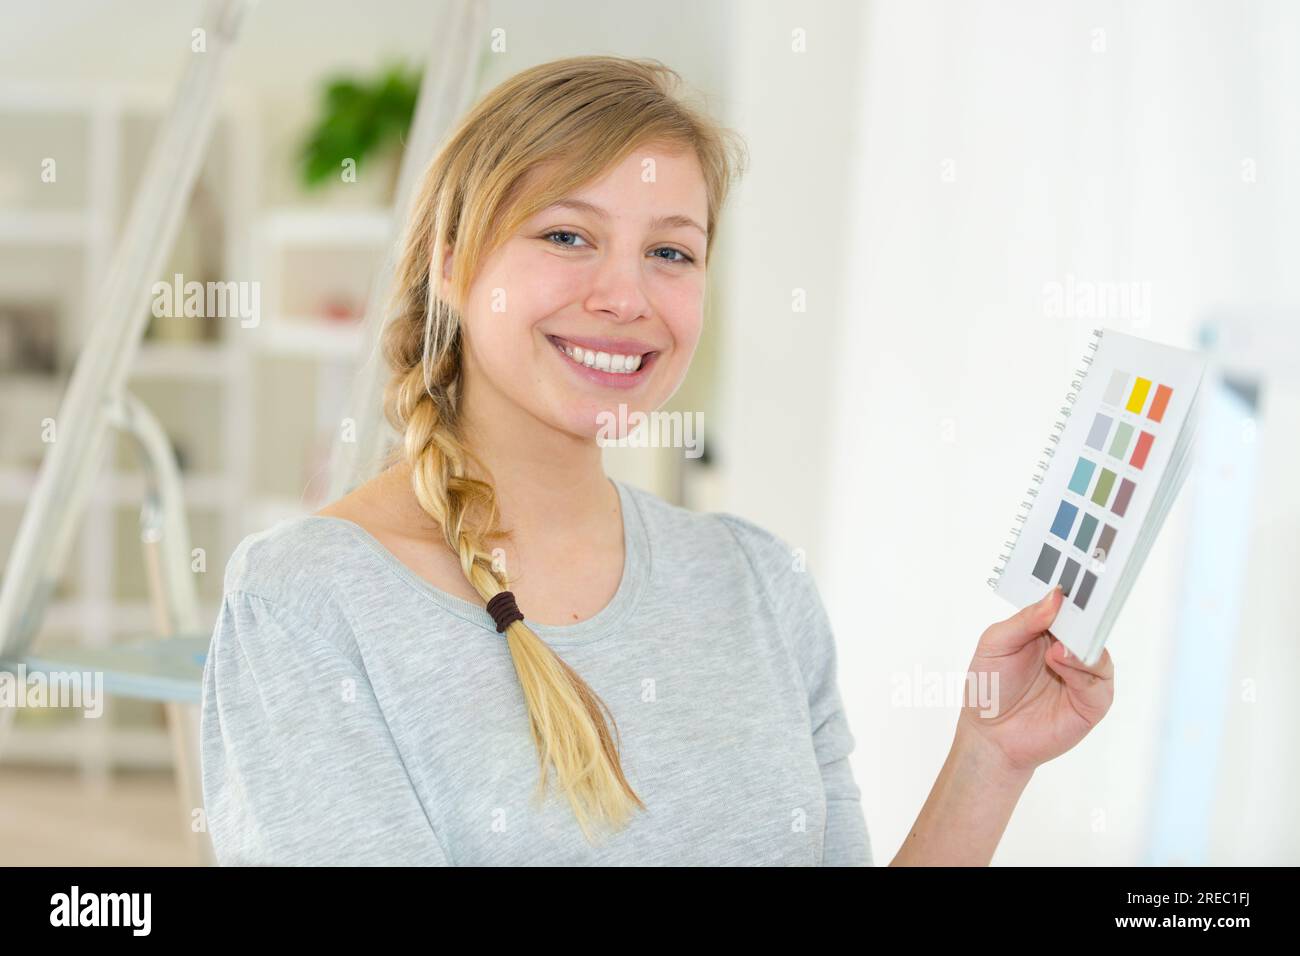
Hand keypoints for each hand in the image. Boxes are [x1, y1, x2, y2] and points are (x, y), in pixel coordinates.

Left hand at [957, 586, 1114, 774]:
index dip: (1076, 590)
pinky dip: (1082, 672)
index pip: (1070, 605)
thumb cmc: (989, 686)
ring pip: (1098, 652)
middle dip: (1088, 614)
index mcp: (1050, 630)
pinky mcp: (1091, 703)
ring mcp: (1084, 676)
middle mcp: (1071, 649)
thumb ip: (1025, 619)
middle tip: (1081, 604)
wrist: (989, 733)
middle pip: (1091, 626)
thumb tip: (1056, 596)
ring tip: (1057, 649)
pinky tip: (1060, 664)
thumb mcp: (996, 643)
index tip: (1082, 572)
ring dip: (1080, 647)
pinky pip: (1099, 683)